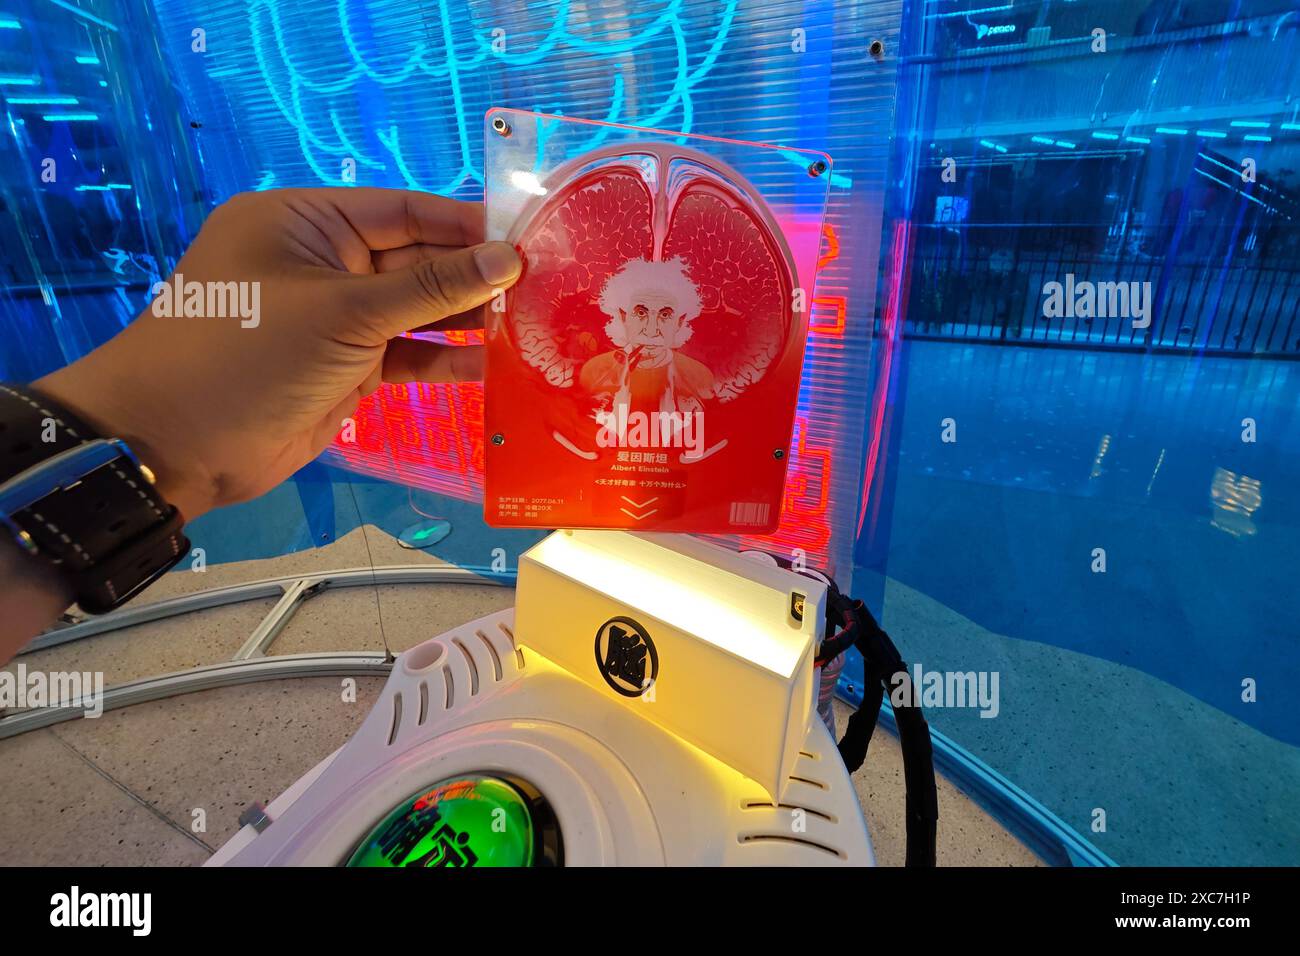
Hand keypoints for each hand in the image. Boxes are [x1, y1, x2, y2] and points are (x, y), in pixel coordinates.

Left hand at [33, 188, 520, 520]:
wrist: (174, 444)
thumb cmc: (250, 354)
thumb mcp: (345, 313)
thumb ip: (431, 288)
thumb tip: (508, 258)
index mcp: (305, 221)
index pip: (404, 210)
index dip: (467, 225)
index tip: (531, 238)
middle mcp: (322, 262)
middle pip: (415, 260)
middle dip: (475, 276)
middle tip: (547, 289)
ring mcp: (333, 318)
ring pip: (415, 311)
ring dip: (468, 320)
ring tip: (534, 327)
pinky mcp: (343, 367)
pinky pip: (405, 355)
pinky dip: (444, 361)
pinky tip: (495, 367)